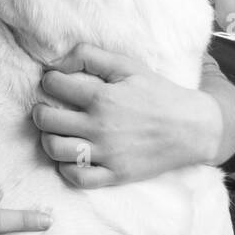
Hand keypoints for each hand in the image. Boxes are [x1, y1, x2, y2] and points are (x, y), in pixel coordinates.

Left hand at [32, 43, 223, 187]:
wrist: (193, 128)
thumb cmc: (159, 93)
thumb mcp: (128, 66)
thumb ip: (91, 56)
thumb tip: (57, 61)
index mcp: (101, 97)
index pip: (53, 85)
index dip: (50, 81)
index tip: (56, 83)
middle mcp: (99, 127)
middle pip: (45, 120)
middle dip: (41, 111)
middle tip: (49, 109)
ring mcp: (106, 154)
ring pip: (55, 150)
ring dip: (49, 139)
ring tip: (58, 132)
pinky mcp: (114, 175)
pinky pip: (76, 177)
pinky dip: (66, 168)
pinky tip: (72, 157)